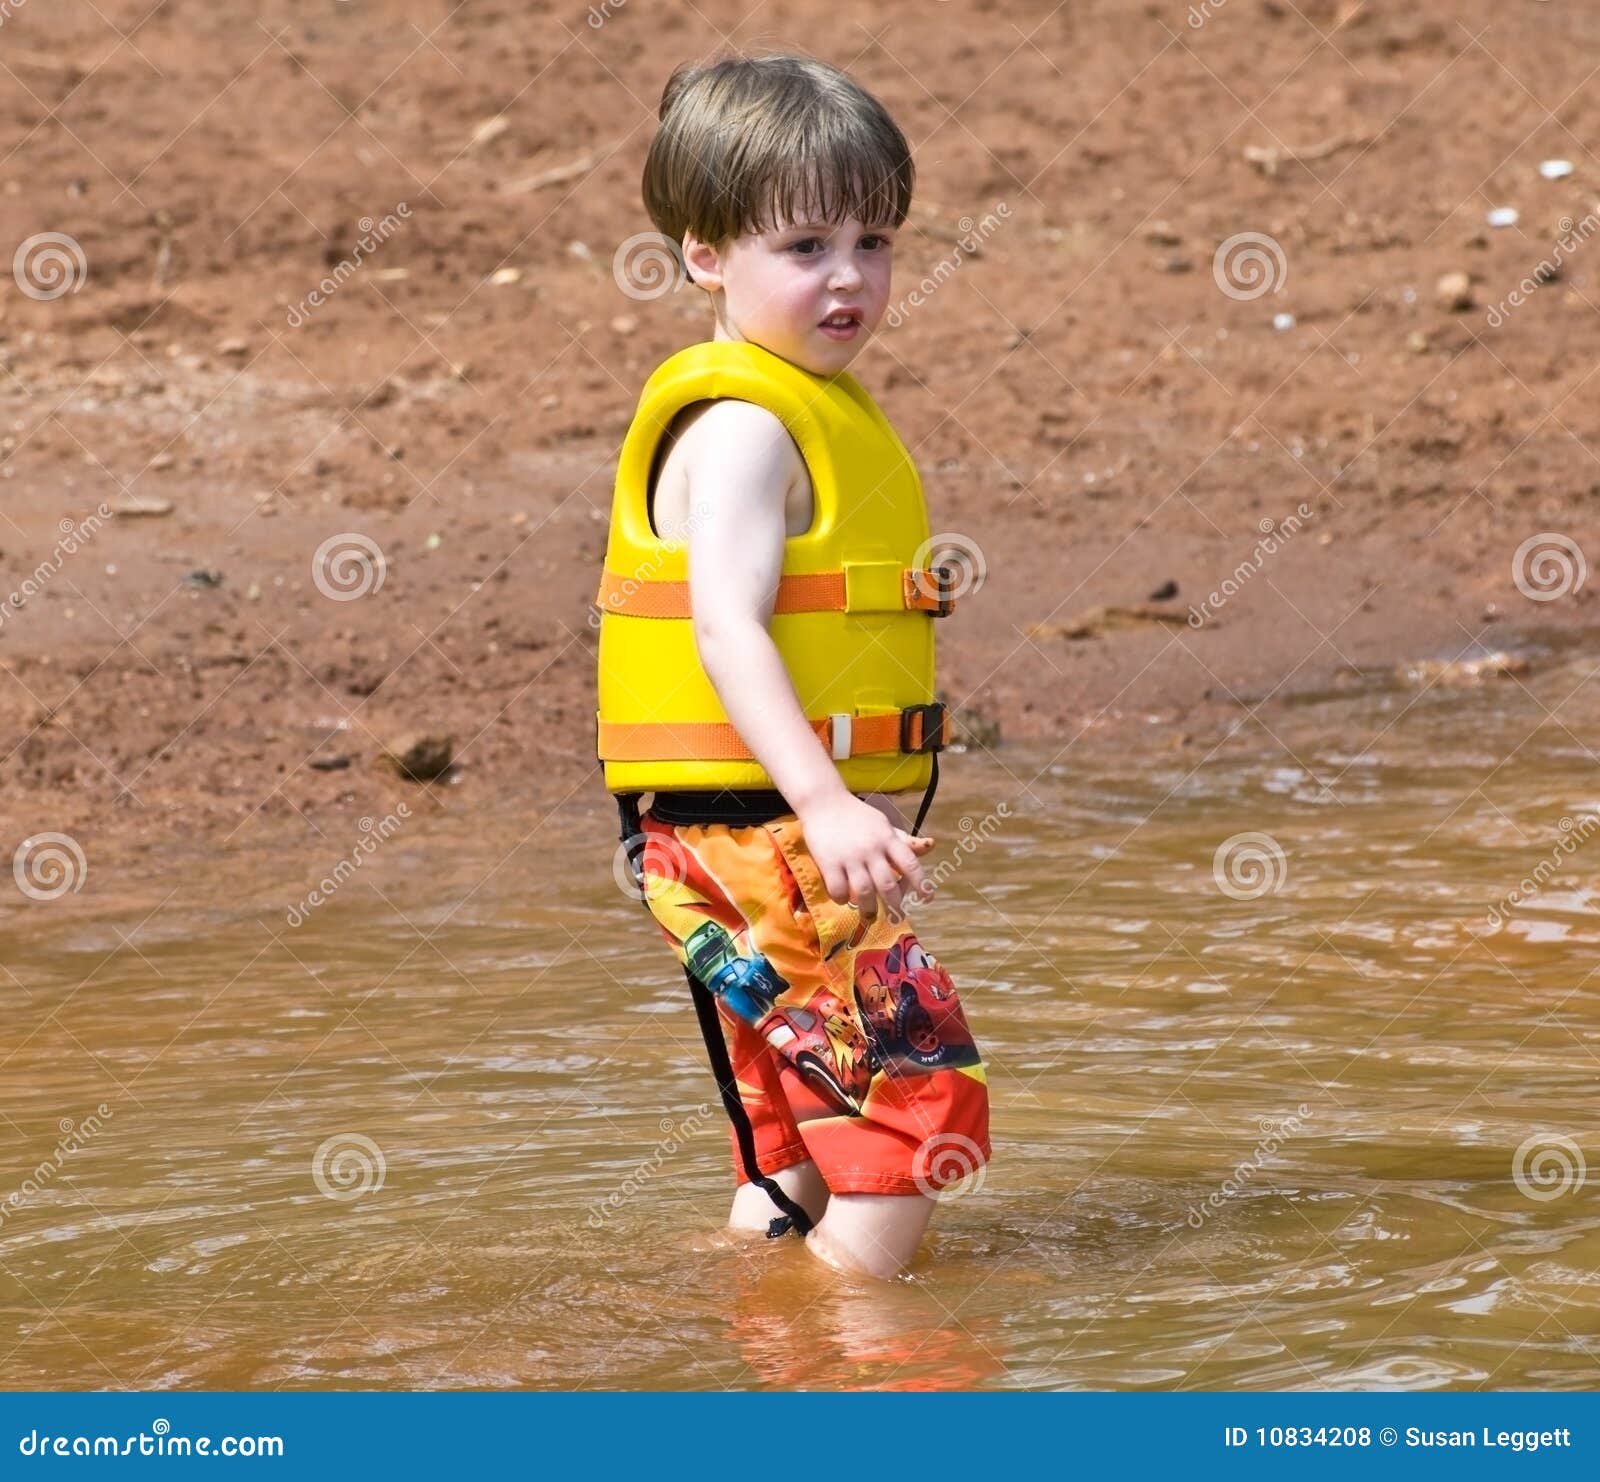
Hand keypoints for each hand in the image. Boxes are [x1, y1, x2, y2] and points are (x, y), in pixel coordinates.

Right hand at [798, 792, 935, 922]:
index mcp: (888, 838)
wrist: (823, 801)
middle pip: (888, 885)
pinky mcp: (828, 862)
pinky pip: (838, 890)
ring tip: (870, 914)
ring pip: (864, 892)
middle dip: (894, 905)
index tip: (927, 899)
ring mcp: (849, 857)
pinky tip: (844, 899)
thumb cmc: (857, 816)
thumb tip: (930, 846)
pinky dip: (842, 899)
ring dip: (869, 908)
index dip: (921, 884)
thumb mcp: (884, 824)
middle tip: (896, 916)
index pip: (910, 863)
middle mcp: (871, 849)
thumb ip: (904, 840)